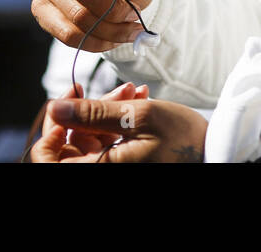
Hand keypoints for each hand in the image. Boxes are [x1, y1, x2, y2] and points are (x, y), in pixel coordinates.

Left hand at [44, 96, 208, 162]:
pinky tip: (135, 101)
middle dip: (88, 111)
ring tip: (132, 92)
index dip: (51, 130)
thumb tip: (56, 108)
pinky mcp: (123, 164)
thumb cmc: (181, 138)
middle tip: (112, 89)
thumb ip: (92, 113)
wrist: (213, 152)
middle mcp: (102, 172)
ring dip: (105, 111)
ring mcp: (113, 169)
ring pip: (89, 140)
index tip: (67, 103)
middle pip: (69, 146)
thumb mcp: (136, 116)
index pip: (47, 159)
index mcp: (100, 170)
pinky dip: (116, 120)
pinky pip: (106, 143)